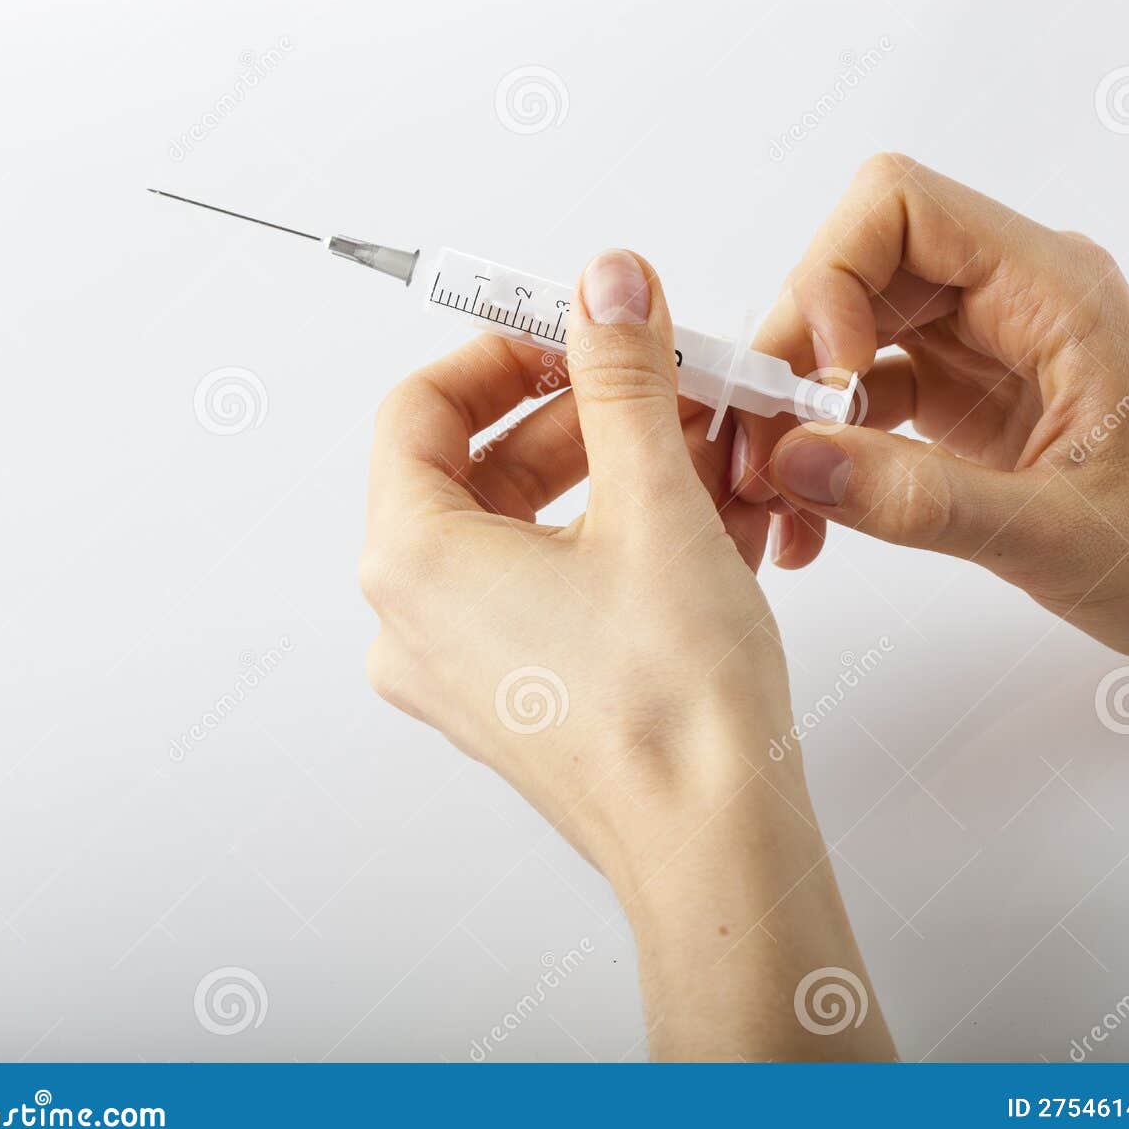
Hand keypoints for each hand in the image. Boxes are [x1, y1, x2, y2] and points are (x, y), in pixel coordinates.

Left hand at [361, 250, 893, 1058]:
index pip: (421, 407)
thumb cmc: (674, 704)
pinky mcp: (518, 699)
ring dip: (610, 477)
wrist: (716, 842)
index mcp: (412, 561)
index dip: (502, 350)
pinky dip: (612, 544)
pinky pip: (548, 590)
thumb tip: (607, 286)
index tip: (575, 328)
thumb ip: (621, 377)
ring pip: (524, 531)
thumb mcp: (653, 502)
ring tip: (701, 452)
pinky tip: (699, 523)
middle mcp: (415, 621)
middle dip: (580, 414)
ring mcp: (462, 669)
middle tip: (659, 381)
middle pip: (478, 467)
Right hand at [736, 153, 1128, 675]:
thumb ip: (921, 500)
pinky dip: (829, 449)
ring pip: (849, 337)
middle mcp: (1012, 300)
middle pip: (853, 271)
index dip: (833, 277)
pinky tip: (812, 518)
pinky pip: (870, 400)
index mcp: (1051, 290)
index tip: (825, 386)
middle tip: (761, 457)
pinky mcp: (970, 402)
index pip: (897, 206)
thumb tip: (795, 462)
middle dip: (791, 357)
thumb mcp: (1057, 535)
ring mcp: (987, 349)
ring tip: (774, 500)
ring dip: (797, 410)